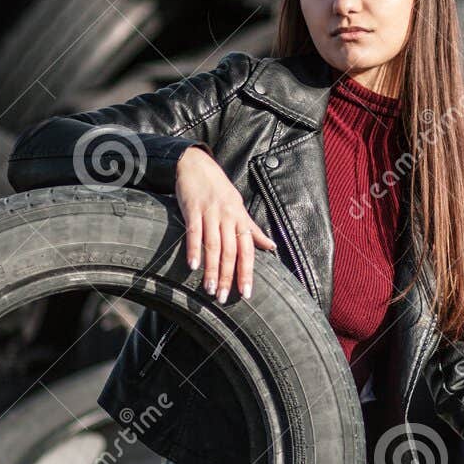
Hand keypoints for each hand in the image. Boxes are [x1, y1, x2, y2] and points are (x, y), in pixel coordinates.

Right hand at [175, 146, 276, 302]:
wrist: (196, 164)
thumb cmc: (219, 189)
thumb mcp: (239, 207)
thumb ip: (252, 229)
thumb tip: (271, 246)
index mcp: (240, 219)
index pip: (248, 251)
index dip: (247, 272)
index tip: (246, 293)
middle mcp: (228, 217)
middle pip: (231, 252)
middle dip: (228, 277)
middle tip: (224, 298)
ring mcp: (210, 213)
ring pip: (214, 245)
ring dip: (212, 269)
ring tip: (210, 289)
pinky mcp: (192, 209)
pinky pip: (194, 232)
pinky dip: (194, 249)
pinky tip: (193, 266)